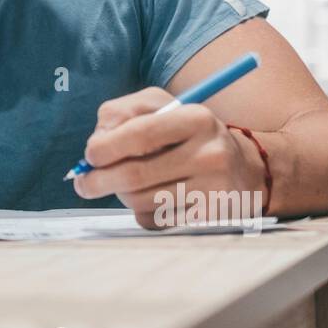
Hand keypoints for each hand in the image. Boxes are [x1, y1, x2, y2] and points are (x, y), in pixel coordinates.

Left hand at [72, 87, 267, 227]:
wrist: (244, 168)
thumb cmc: (187, 134)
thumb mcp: (161, 107)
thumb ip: (122, 113)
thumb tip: (96, 142)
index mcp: (196, 118)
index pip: (140, 134)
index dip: (106, 147)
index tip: (89, 156)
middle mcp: (209, 153)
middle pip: (136, 174)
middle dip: (99, 180)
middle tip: (83, 183)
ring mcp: (212, 190)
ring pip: (141, 201)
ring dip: (121, 196)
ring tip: (126, 185)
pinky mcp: (208, 218)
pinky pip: (155, 221)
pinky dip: (141, 212)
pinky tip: (153, 199)